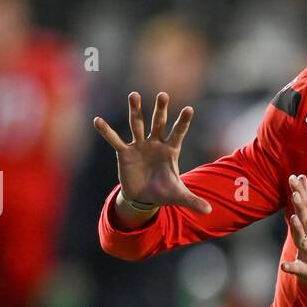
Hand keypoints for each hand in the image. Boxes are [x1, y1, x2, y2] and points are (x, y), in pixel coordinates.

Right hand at [93, 92, 210, 214]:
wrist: (144, 197)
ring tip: (134, 95)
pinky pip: (115, 140)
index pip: (178, 133)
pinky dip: (107, 131)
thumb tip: (209, 211)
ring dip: (135, 110)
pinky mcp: (125, 152)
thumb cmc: (164, 192)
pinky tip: (97, 121)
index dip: (183, 122)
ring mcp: (140, 146)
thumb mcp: (178, 196)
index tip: (190, 109)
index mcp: (170, 151)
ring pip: (137, 124)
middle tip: (163, 95)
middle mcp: (155, 144)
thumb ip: (193, 201)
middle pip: (159, 123)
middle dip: (161, 110)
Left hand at [279, 174, 306, 306]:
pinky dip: (292, 267)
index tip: (296, 178)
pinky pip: (299, 268)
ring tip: (294, 218)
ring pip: (303, 240)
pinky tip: (285, 265)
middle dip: (302, 207)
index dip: (302, 193)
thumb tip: (301, 178)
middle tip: (296, 193)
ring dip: (299, 230)